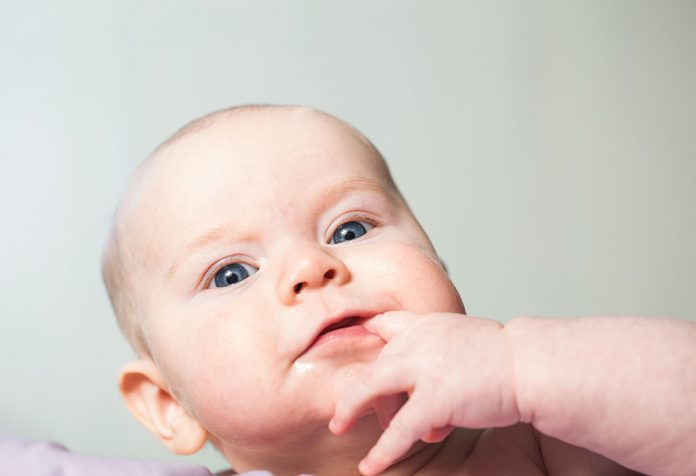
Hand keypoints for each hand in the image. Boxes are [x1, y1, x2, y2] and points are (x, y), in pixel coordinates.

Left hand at [329, 311, 519, 474]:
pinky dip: (383, 451)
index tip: (351, 345)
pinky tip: (370, 467)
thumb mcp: (463, 348)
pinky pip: (400, 429)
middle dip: (360, 392)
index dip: (365, 334)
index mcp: (426, 325)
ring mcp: (423, 368)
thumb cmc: (504, 361)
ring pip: (371, 388)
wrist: (529, 365)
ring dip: (356, 411)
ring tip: (349, 431)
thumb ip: (437, 373)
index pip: (385, 323)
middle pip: (373, 365)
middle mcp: (417, 340)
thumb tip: (429, 423)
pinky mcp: (434, 398)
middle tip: (352, 410)